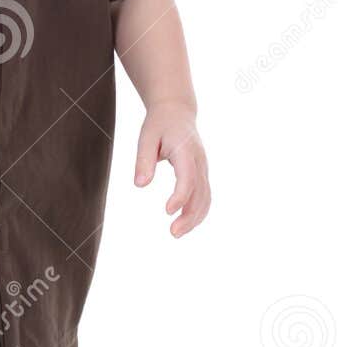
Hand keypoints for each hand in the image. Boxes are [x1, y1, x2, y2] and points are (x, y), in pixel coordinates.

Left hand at [134, 102, 210, 237]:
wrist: (177, 112)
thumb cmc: (159, 125)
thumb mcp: (146, 137)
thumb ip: (144, 161)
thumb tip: (140, 185)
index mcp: (186, 150)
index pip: (187, 177)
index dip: (180, 196)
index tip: (168, 211)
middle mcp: (199, 161)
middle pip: (200, 192)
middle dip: (189, 215)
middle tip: (173, 233)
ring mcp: (203, 168)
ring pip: (205, 197)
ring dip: (195, 218)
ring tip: (177, 233)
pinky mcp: (201, 174)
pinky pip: (204, 196)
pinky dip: (198, 212)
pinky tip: (185, 224)